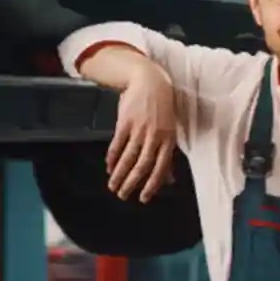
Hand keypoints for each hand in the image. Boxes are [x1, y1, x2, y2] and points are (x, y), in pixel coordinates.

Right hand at [106, 63, 178, 202]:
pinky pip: (117, 144)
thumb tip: (170, 181)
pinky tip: (109, 167)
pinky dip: (112, 157)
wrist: (150, 81)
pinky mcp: (125, 122)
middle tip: (122, 195)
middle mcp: (154, 137)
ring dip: (119, 174)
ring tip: (113, 185)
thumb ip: (168, 157)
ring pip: (128, 157)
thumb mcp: (170, 132)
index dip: (151, 185)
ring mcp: (139, 129)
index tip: (142, 198)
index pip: (160, 168)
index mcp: (168, 140)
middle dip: (131, 183)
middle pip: (142, 165)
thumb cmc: (163, 108)